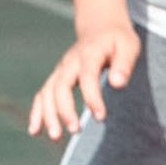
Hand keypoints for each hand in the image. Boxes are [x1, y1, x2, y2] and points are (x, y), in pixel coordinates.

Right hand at [28, 24, 140, 141]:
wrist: (100, 27)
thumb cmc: (118, 40)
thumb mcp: (129, 46)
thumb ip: (125, 64)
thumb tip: (118, 85)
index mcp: (89, 54)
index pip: (87, 77)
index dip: (92, 97)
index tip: (101, 117)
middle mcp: (70, 62)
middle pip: (61, 86)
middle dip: (65, 110)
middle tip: (75, 131)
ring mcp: (61, 70)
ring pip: (48, 92)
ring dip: (49, 115)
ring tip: (57, 137)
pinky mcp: (57, 77)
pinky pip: (42, 95)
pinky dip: (37, 112)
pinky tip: (36, 131)